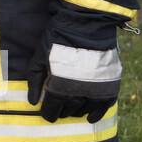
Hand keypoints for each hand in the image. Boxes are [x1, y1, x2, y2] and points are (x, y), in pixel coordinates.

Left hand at [25, 8, 120, 122]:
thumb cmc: (58, 38)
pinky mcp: (109, 84)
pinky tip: (90, 117)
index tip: (47, 114)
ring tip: (71, 109)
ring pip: (85, 109)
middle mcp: (78, 91)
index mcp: (60, 85)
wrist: (86, 24)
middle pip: (69, 109)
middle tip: (58, 110)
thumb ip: (35, 79)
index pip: (53, 108)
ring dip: (77, 111)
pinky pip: (104, 106)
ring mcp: (96, 89)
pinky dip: (97, 114)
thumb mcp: (40, 57)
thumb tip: (32, 102)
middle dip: (62, 111)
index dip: (49, 113)